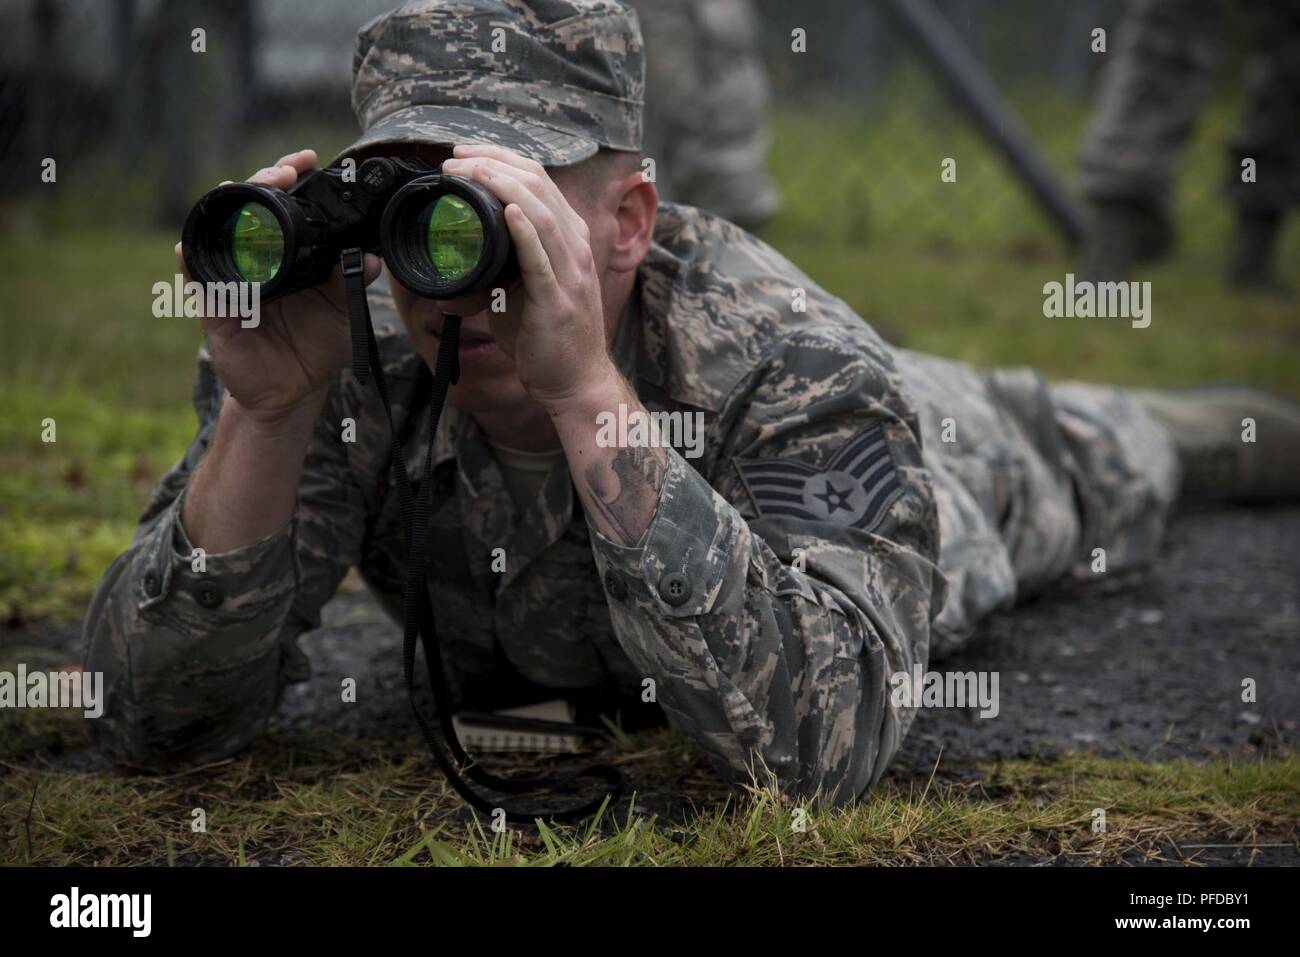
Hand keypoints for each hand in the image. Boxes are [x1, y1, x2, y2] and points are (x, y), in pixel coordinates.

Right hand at [176, 148, 382, 423]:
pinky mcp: (214, 306)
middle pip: (250, 205)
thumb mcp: (343, 313)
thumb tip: (374, 258)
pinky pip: (197, 279)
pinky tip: (188, 247)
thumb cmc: (317, 348)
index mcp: (289, 252)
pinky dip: (191, 260)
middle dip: (263, 180)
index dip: (291, 176)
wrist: (293, 392)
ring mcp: (233, 277)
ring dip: (227, 207)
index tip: (308, 160)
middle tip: (284, 173)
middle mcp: (258, 257)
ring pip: (220, 230)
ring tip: (238, 189)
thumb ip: (355, 284)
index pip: (285, 203)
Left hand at [441, 144, 616, 412]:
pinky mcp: (558, 300)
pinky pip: (541, 258)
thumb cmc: (547, 337)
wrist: (574, 381)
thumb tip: (463, 253)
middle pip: (539, 186)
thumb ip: (503, 264)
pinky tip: (507, 212)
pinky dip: (525, 231)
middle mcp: (575, 247)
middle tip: (455, 158)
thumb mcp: (524, 288)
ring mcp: (570, 272)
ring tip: (472, 171)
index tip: (465, 154)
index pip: (539, 181)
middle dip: (495, 163)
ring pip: (541, 213)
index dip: (502, 159)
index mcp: (568, 238)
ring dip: (503, 187)